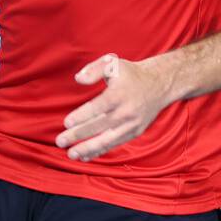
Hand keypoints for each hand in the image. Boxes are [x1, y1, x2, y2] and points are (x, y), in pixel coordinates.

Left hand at [55, 54, 177, 161]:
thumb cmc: (131, 74)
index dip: (81, 116)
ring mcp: (132, 124)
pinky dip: (100, 151)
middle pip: (99, 126)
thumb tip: (79, 79)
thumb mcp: (113, 63)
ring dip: (88, 148)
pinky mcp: (135, 132)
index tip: (66, 123)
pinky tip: (86, 156)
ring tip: (71, 154)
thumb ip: (94, 69)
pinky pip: (115, 144)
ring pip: (107, 139)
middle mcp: (127, 111)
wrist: (159, 84)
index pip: (97, 107)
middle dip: (78, 135)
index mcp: (119, 94)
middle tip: (60, 141)